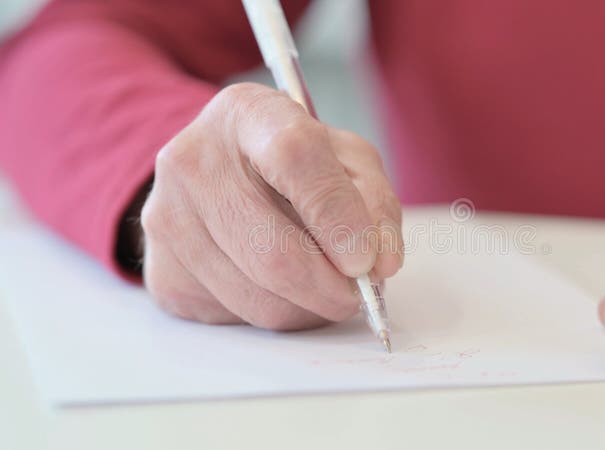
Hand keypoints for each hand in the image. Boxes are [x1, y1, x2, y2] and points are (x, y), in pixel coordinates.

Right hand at [140, 83, 402, 329]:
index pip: (294, 158)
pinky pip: (234, 318)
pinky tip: (280, 287)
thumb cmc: (293, 166)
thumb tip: (379, 263)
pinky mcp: (162, 271)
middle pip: (271, 250)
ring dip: (307, 308)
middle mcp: (193, 161)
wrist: (219, 175)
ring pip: (258, 297)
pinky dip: (275, 314)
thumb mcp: (345, 159)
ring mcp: (167, 218)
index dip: (336, 215)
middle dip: (330, 288)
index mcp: (248, 114)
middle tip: (358, 295)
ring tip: (322, 287)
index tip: (364, 259)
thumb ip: (374, 202)